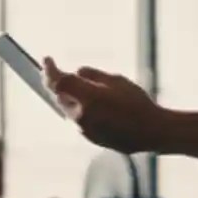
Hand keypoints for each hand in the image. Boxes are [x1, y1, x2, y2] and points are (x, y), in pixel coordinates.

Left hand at [42, 58, 165, 153]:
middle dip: (62, 84)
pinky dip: (82, 110)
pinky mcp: (89, 137)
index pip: (59, 81)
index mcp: (89, 98)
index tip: (46, 59)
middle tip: (64, 72)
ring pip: (69, 108)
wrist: (151, 132)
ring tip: (89, 91)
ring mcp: (84, 129)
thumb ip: (93, 75)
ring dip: (72, 97)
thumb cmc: (137, 103)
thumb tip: (77, 72)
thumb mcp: (116, 80)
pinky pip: (79, 119)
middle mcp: (82, 115)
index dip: (49, 70)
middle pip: (61, 95)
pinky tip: (99, 107)